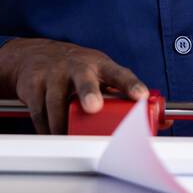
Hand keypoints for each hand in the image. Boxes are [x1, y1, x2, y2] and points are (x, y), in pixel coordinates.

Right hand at [0, 37, 148, 134]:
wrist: (37, 55)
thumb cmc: (78, 69)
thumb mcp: (102, 74)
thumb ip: (125, 95)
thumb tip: (159, 122)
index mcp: (100, 65)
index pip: (119, 74)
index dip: (131, 85)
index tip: (141, 96)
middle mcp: (77, 67)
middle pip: (84, 80)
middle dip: (89, 93)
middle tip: (94, 106)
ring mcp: (53, 74)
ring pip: (56, 103)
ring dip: (62, 124)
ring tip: (68, 137)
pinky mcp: (33, 84)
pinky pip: (39, 112)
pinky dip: (45, 128)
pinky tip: (51, 133)